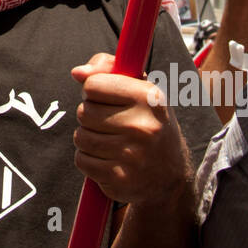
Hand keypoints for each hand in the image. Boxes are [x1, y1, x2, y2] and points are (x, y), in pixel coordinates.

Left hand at [71, 53, 190, 205]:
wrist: (170, 175)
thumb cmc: (148, 122)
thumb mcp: (139, 88)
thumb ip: (107, 68)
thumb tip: (77, 72)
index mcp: (149, 98)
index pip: (93, 85)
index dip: (93, 91)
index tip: (105, 99)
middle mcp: (143, 126)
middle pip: (84, 112)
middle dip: (90, 117)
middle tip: (110, 123)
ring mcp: (132, 155)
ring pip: (80, 137)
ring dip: (88, 139)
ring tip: (110, 141)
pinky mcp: (120, 179)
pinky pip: (82, 160)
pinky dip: (89, 160)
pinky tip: (108, 159)